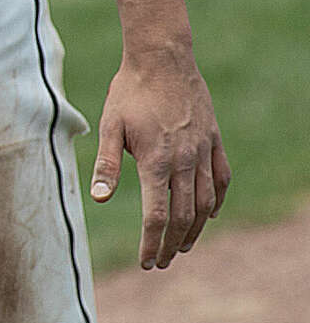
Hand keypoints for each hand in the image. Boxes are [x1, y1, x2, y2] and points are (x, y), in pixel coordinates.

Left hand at [91, 45, 229, 268]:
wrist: (162, 59)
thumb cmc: (129, 91)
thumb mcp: (110, 125)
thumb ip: (107, 165)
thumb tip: (100, 200)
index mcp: (156, 162)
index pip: (156, 216)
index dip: (151, 243)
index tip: (146, 263)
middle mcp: (185, 162)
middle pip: (182, 216)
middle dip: (171, 244)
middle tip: (161, 262)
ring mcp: (203, 152)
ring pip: (205, 202)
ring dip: (194, 228)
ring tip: (181, 246)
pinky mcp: (213, 141)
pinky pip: (222, 179)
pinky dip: (216, 201)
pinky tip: (207, 214)